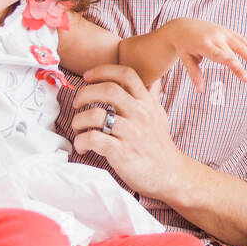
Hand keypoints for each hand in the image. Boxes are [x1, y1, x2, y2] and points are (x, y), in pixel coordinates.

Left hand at [71, 65, 183, 201]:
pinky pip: (93, 139)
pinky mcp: (122, 153)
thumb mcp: (159, 116)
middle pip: (109, 90)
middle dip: (85, 93)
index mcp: (147, 103)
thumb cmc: (159, 145)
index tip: (88, 76)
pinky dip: (80, 141)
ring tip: (77, 127)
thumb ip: (152, 96)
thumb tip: (153, 79)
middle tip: (77, 103)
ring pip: (96, 115)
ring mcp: (131, 134)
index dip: (103, 70)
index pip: (127, 74)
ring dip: (78, 120)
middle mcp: (140, 115)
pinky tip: (82, 146)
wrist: (169, 174)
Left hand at [161, 18, 246, 91]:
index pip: (218, 54)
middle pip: (231, 53)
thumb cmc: (184, 46)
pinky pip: (240, 38)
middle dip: (241, 65)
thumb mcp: (186, 59)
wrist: (183, 26)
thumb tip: (200, 91)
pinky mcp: (226, 30)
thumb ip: (194, 74)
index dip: (228, 60)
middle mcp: (215, 37)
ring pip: (240, 44)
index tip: (236, 66)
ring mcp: (222, 32)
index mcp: (203, 44)